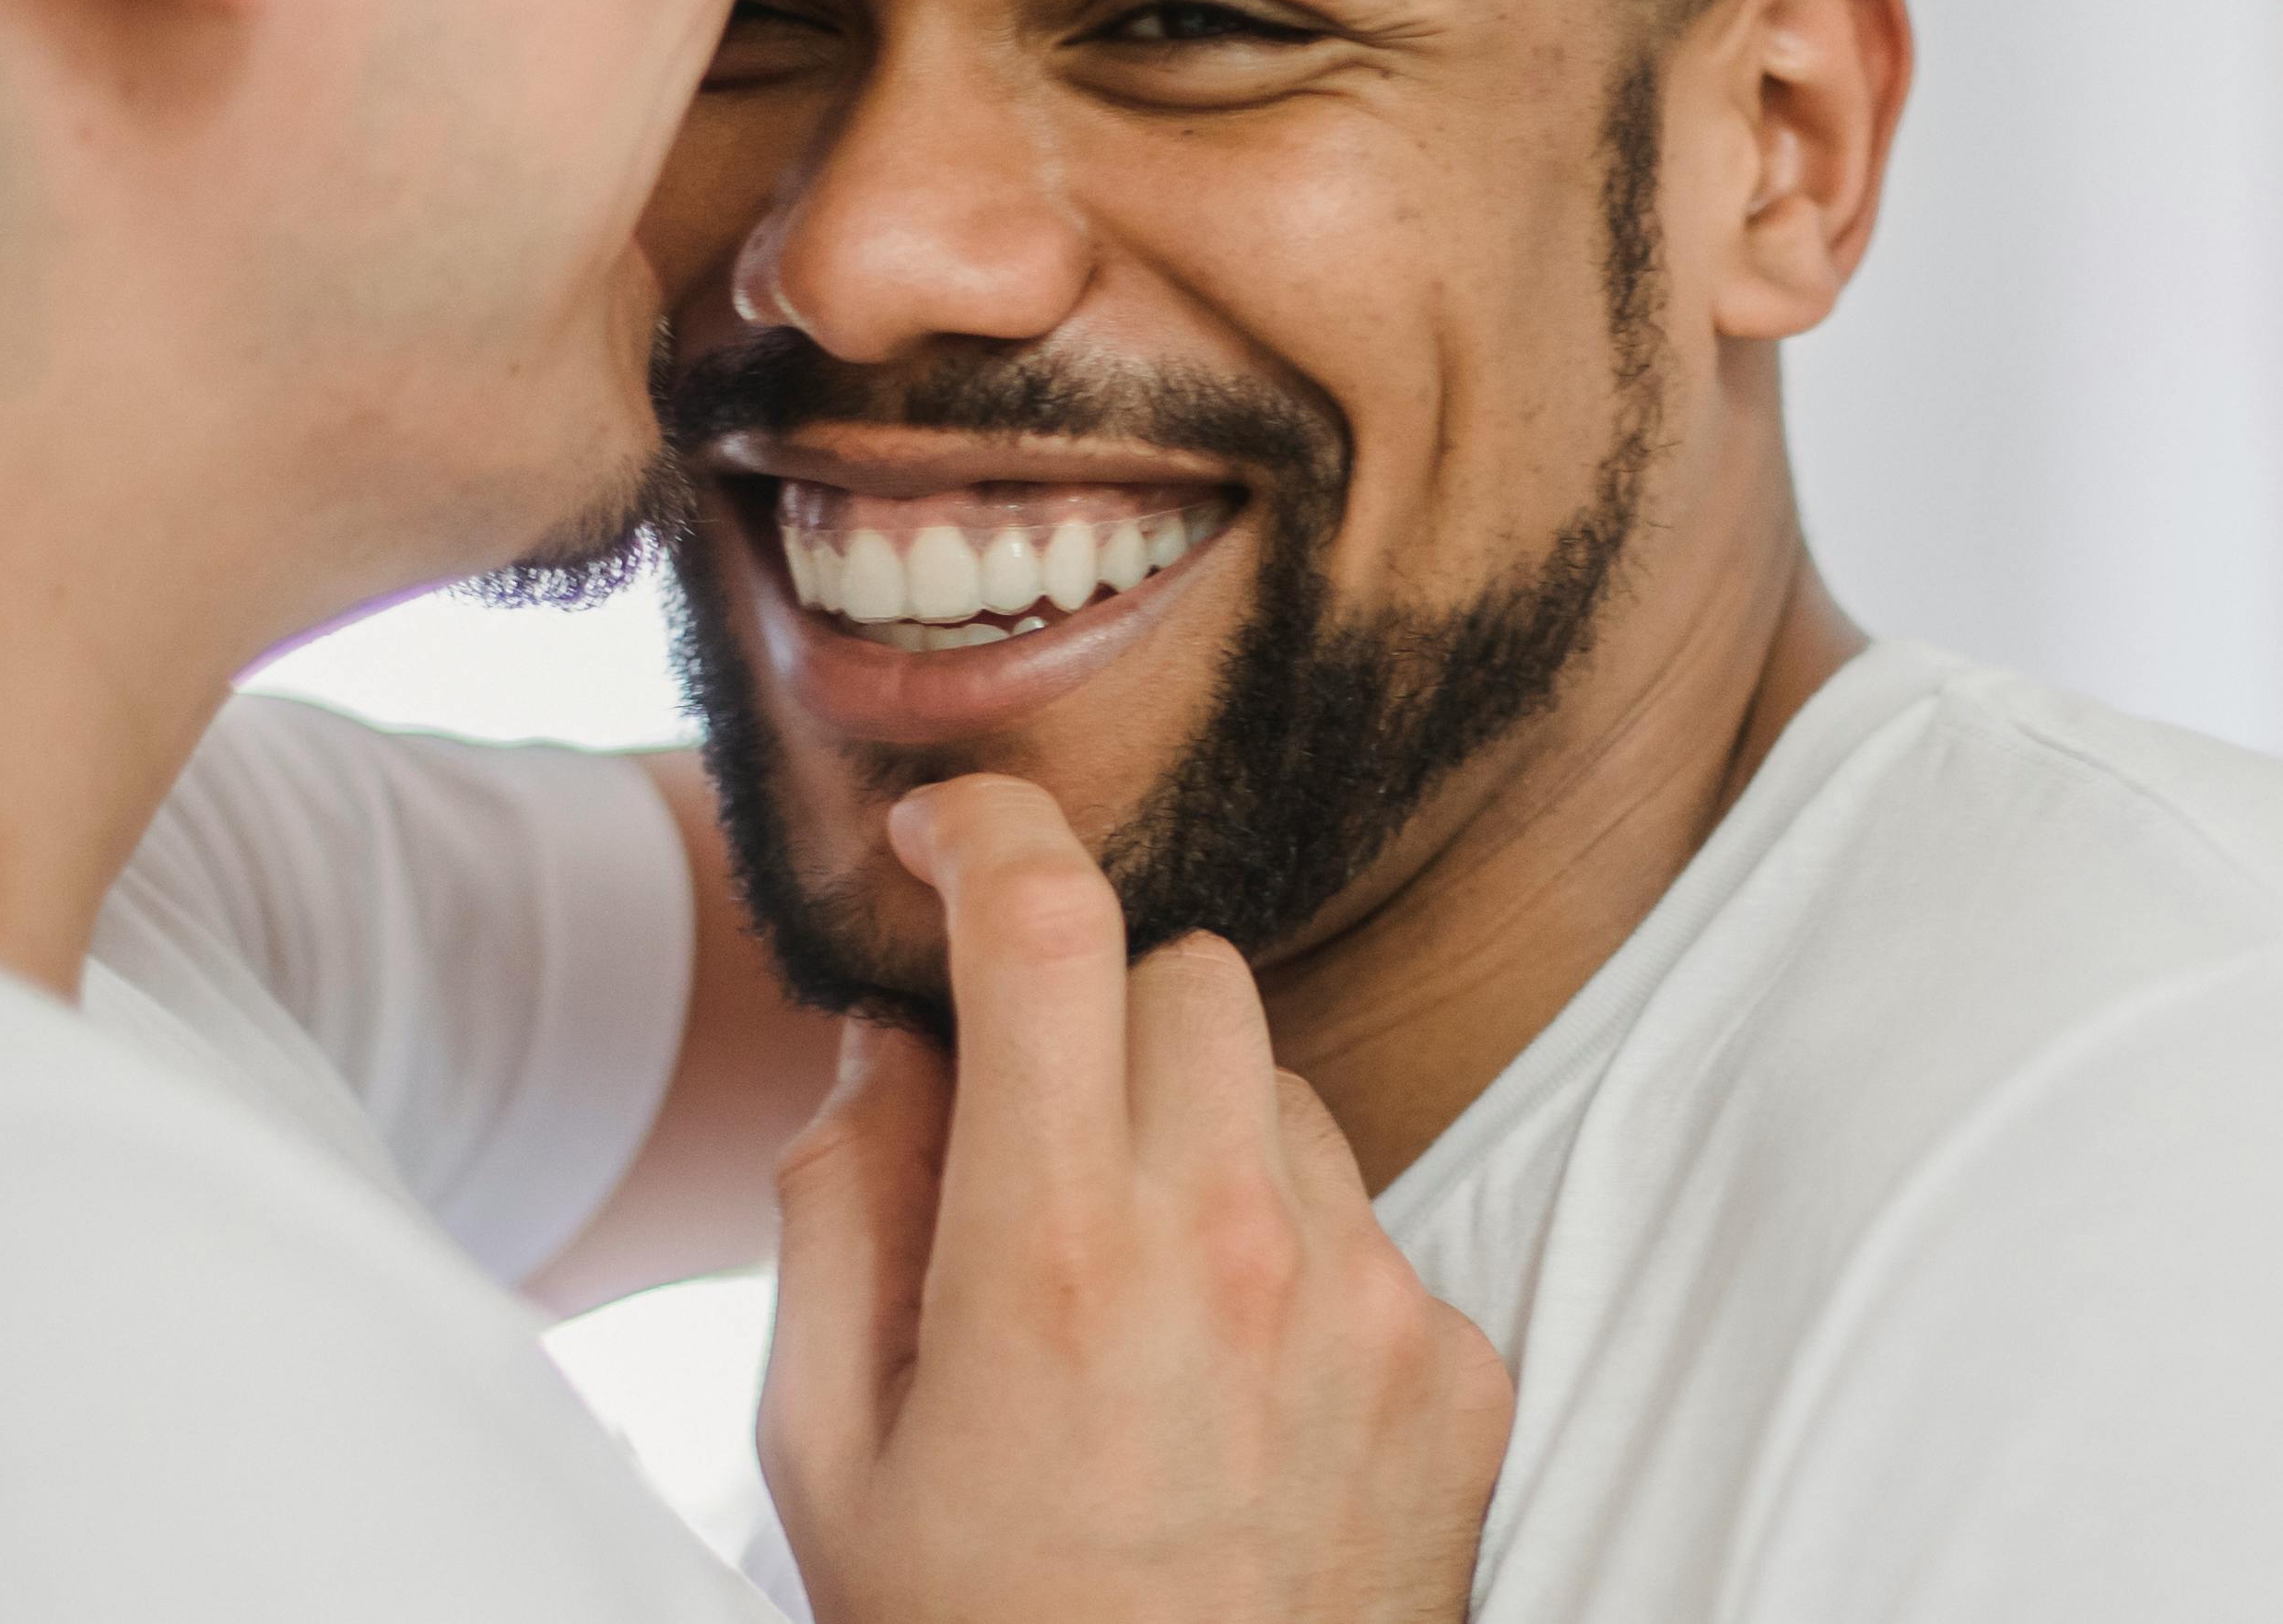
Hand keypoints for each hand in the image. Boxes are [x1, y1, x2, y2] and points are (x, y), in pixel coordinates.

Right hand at [761, 775, 1512, 1623]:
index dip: (987, 829)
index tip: (945, 840)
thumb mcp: (823, 1453)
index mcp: (1049, 1250)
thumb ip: (839, 1209)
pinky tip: (1236, 1396)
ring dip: (1202, 1137)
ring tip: (1137, 1307)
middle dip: (1098, 1011)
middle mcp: (1233, 1246)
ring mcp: (1371, 1304)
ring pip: (1285, 1092)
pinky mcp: (1458, 1371)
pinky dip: (1298, 1261)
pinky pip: (1375, 1224)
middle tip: (1037, 1135)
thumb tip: (887, 1046)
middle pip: (1190, 969)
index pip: (1046, 921)